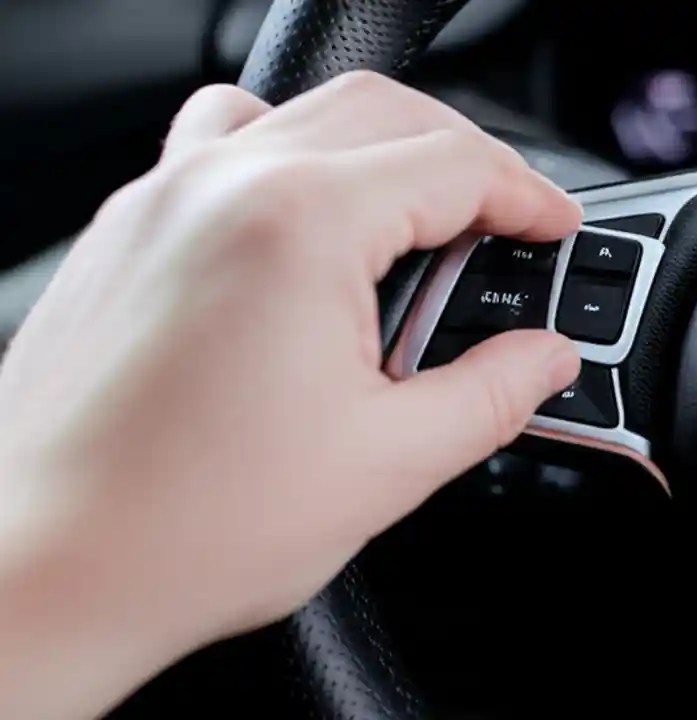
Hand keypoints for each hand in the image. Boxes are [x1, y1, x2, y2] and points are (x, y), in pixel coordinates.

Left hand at [0, 72, 580, 718]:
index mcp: (297, 224)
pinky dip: (291, 160)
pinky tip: (311, 231)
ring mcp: (162, 199)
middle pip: (384, 114)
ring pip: (304, 113)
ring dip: (381, 148)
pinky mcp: (128, 230)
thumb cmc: (183, 527)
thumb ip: (492, 395)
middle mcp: (221, 185)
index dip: (528, 195)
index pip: (453, 165)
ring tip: (420, 218)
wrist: (42, 572)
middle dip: (468, 160)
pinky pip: (224, 143)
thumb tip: (545, 361)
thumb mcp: (388, 463)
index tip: (554, 226)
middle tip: (510, 225)